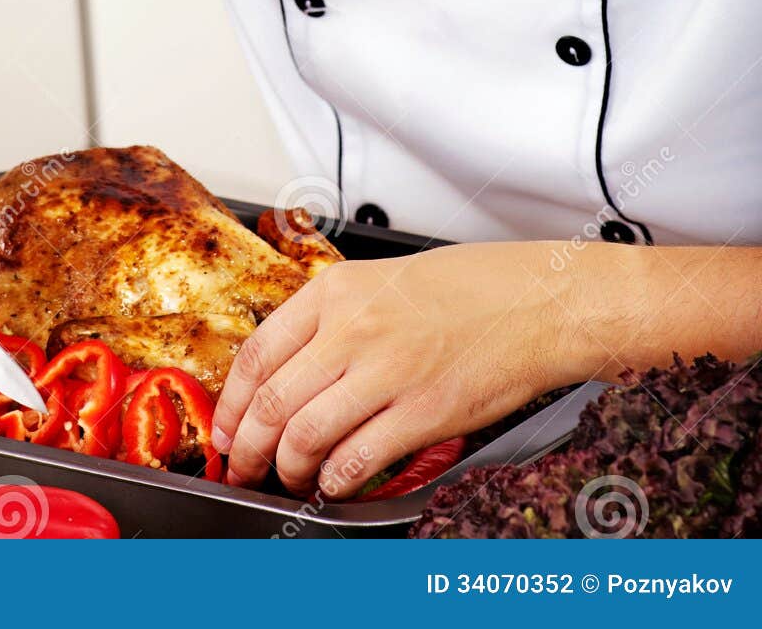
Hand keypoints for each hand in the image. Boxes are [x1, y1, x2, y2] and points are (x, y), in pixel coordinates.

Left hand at [211, 242, 577, 498]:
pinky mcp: (422, 413)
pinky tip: (334, 483)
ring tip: (290, 478)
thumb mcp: (380, 281)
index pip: (258, 352)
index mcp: (336, 291)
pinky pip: (358, 459)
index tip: (227, 428)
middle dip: (249, 446)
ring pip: (306, 436)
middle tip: (245, 465)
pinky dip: (336, 481)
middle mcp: (353, 329)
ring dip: (288, 469)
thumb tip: (287, 370)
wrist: (535, 301)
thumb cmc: (467, 288)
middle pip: (273, 401)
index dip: (233, 402)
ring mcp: (387, 372)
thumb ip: (331, 319)